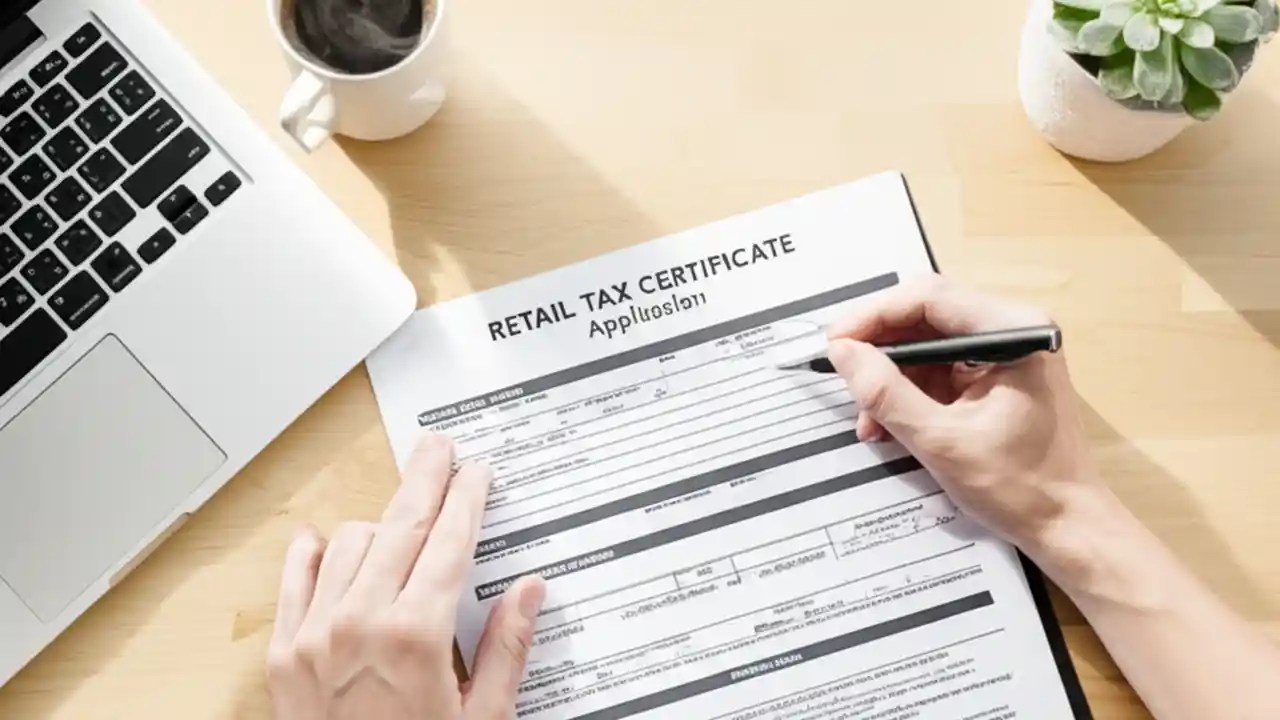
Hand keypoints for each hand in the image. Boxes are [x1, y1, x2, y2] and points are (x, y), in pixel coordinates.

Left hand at [268, 434, 544, 719]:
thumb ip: (506, 651)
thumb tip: (530, 593)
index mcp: (416, 636)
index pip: (449, 540)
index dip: (467, 498)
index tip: (477, 474)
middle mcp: (360, 623)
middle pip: (400, 523)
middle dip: (426, 479)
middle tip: (440, 450)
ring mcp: (315, 636)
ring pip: (349, 541)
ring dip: (380, 522)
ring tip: (402, 516)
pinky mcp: (284, 656)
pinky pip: (295, 581)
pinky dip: (312, 554)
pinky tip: (326, 541)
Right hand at [826, 275, 1104, 568]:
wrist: (1068, 526)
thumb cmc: (1022, 488)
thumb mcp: (941, 441)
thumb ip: (885, 393)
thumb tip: (842, 353)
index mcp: (1013, 333)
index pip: (929, 298)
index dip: (874, 315)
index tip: (836, 342)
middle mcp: (1013, 331)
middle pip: (926, 315)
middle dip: (879, 347)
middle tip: (842, 372)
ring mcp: (1005, 354)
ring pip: (926, 344)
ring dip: (890, 376)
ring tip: (867, 417)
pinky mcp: (995, 377)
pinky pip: (938, 369)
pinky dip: (908, 392)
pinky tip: (887, 422)